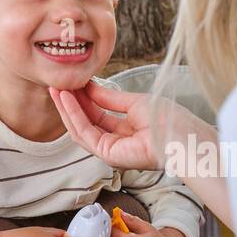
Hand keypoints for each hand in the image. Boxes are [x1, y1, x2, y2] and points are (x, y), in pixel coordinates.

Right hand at [49, 82, 192, 170]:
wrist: (180, 135)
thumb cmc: (168, 120)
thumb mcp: (134, 102)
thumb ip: (109, 98)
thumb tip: (90, 87)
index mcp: (127, 130)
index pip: (98, 114)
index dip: (83, 98)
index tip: (72, 82)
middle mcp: (117, 142)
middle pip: (86, 122)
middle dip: (71, 103)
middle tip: (57, 84)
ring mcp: (111, 150)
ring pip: (80, 128)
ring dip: (67, 108)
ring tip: (56, 88)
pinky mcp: (107, 154)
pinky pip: (84, 132)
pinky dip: (73, 115)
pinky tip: (66, 98)